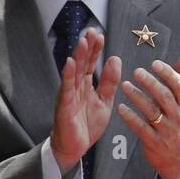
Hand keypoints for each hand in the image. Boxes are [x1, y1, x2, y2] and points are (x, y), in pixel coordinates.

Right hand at [50, 29, 120, 173]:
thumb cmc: (87, 124)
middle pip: (81, 63)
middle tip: (91, 31)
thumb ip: (109, 82)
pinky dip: (67, 75)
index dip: (95, 49)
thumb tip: (115, 59)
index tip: (100, 35)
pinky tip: (70, 62)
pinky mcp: (64, 105)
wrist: (75, 147)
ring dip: (78, 56)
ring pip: (73, 72)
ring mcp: (69, 95)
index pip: (90, 63)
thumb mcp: (104, 101)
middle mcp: (76, 87)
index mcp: (86, 86)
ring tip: (82, 41)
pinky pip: (66, 88)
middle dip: (86, 47)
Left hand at [117, 56, 179, 178]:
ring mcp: (167, 131)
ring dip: (137, 97)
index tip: (155, 64)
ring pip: (152, 111)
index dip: (168, 74)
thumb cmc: (179, 124)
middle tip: (137, 72)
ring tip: (124, 86)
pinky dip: (130, 117)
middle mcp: (179, 117)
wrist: (179, 158)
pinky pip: (141, 128)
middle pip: (165, 97)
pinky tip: (120, 107)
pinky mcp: (154, 142)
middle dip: (151, 83)